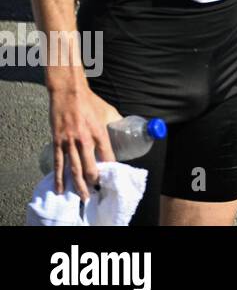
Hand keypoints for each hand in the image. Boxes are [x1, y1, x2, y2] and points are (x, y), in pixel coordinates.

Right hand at [47, 83, 121, 199]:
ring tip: (83, 196)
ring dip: (79, 185)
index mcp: (100, 133)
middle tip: (96, 192)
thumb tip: (125, 128)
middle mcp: (85, 140)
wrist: (69, 93)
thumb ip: (116, 122)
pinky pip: (59, 163)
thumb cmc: (90, 101)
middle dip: (94, 182)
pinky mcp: (58, 142)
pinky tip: (61, 188)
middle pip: (90, 168)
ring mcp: (70, 142)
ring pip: (74, 169)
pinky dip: (59, 177)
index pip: (108, 157)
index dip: (109, 169)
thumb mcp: (108, 111)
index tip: (110, 178)